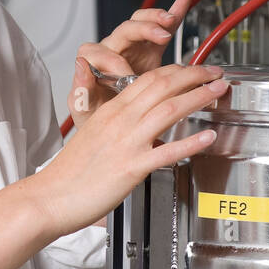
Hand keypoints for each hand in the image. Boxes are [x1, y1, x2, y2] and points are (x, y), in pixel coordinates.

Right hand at [32, 63, 228, 238]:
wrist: (49, 197)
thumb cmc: (68, 174)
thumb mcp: (91, 135)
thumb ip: (114, 123)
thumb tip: (135, 120)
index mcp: (110, 111)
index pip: (148, 79)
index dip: (176, 70)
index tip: (194, 70)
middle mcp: (120, 121)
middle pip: (163, 85)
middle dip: (195, 75)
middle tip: (215, 74)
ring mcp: (127, 143)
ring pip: (170, 109)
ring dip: (199, 97)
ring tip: (218, 92)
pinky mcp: (131, 168)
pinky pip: (167, 151)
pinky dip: (191, 142)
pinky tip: (208, 137)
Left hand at [67, 0, 192, 130]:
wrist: (113, 126)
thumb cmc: (95, 115)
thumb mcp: (83, 107)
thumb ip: (80, 88)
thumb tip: (80, 64)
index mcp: (95, 62)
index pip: (102, 51)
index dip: (114, 62)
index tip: (127, 77)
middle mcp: (113, 50)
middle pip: (125, 30)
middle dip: (143, 30)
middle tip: (159, 37)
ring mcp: (132, 48)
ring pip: (141, 22)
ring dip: (156, 19)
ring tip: (169, 20)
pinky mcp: (150, 51)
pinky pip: (161, 29)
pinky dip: (173, 14)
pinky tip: (183, 1)